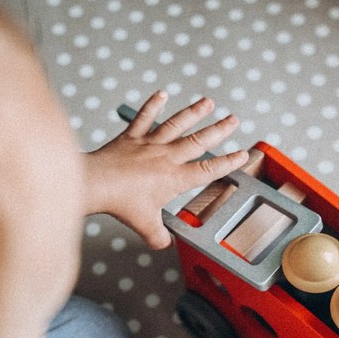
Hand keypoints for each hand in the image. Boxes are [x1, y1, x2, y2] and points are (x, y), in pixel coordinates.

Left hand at [82, 91, 248, 247]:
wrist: (95, 184)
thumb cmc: (120, 204)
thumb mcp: (145, 226)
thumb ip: (159, 236)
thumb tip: (165, 243)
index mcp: (174, 179)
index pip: (208, 170)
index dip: (227, 163)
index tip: (242, 154)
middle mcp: (166, 157)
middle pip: (198, 141)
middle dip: (218, 130)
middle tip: (233, 120)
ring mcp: (149, 144)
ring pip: (176, 125)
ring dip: (194, 112)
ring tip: (208, 102)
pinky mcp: (131, 137)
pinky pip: (144, 118)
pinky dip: (153, 105)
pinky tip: (162, 94)